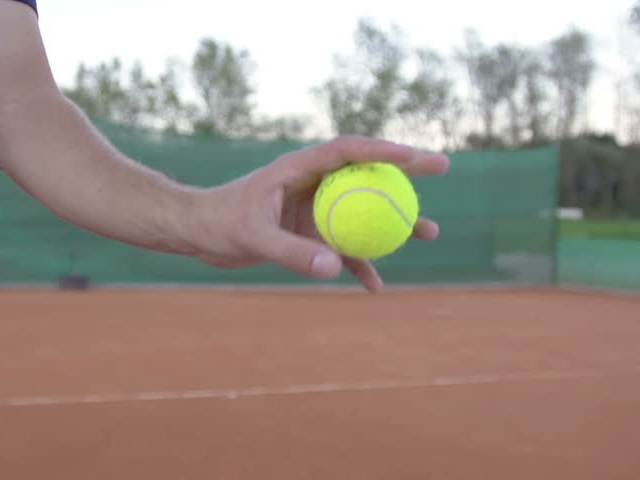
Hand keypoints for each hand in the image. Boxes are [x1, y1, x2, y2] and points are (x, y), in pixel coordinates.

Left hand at [191, 136, 449, 291]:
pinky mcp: (307, 233)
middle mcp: (311, 184)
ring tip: (428, 233)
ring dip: (393, 222)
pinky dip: (357, 264)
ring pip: (361, 212)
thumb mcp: (252, 236)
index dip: (385, 149)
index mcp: (299, 168)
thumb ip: (291, 252)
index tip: (417, 156)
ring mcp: (312, 208)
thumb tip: (335, 268)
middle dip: (404, 171)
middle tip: (441, 168)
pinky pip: (340, 247)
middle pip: (366, 173)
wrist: (198, 235)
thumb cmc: (219, 223)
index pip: (348, 150)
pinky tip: (375, 286)